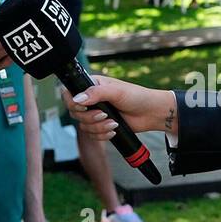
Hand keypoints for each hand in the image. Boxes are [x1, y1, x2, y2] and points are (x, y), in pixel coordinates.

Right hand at [60, 75, 177, 138]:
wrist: (151, 113)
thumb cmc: (137, 97)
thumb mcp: (116, 91)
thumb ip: (96, 93)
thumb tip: (77, 99)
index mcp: (92, 86)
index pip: (69, 93)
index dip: (72, 103)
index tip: (84, 108)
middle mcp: (91, 100)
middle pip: (74, 113)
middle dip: (90, 118)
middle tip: (105, 115)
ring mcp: (96, 114)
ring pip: (83, 126)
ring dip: (98, 128)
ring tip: (114, 124)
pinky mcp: (101, 126)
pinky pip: (92, 135)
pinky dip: (102, 135)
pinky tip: (114, 130)